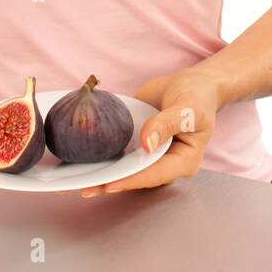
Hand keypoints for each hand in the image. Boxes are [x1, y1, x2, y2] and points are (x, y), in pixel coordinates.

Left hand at [78, 67, 220, 196]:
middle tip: (85, 187)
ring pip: (124, 167)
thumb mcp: (188, 108)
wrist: (191, 84)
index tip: (110, 184)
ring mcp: (149, 154)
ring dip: (102, 172)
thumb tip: (147, 144)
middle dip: (110, 183)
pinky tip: (80, 158)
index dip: (132, 180)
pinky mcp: (136, 142)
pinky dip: (101, 154)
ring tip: (75, 179)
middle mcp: (164, 162)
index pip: (155, 174)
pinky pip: (119, 150)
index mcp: (183, 161)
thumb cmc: (197, 96)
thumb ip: (167, 123)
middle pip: (136, 177)